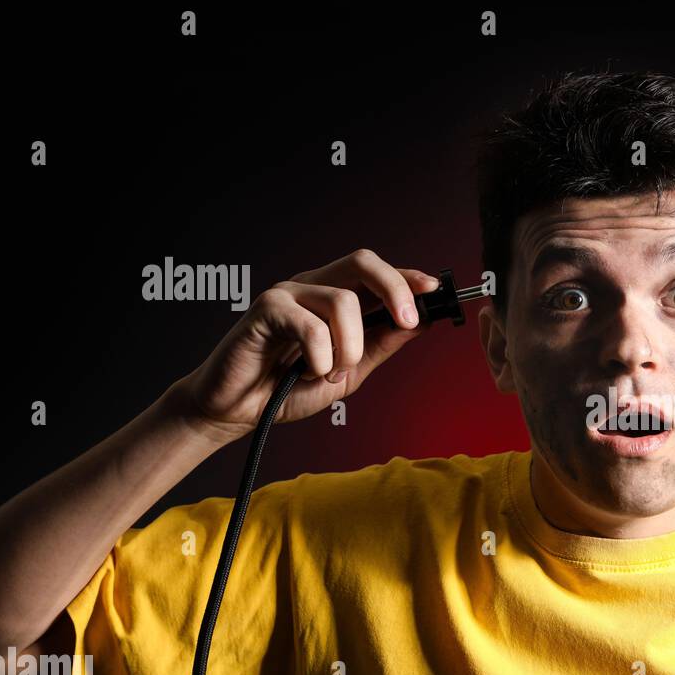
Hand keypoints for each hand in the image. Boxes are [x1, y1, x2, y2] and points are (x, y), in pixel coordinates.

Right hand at [174, 249, 437, 444]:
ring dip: (349, 348)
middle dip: (394, 288)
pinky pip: (312, 326)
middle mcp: (312, 286)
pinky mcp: (266, 308)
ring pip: (343, 301)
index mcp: (334, 297)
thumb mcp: (349, 371)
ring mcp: (288, 294)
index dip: (408, 277)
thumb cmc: (287, 388)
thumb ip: (380, 345)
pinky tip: (308, 371)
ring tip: (331, 373)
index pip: (376, 273)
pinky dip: (320, 357)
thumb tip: (420, 323)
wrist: (238, 412)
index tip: (436, 290)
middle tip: (406, 321)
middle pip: (363, 262)